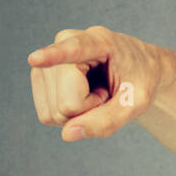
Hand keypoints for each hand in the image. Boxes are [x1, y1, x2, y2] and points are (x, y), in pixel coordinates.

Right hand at [27, 25, 164, 140]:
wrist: (139, 68)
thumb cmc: (141, 80)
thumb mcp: (137, 103)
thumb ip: (108, 120)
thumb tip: (67, 134)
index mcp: (100, 41)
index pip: (74, 50)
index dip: (53, 56)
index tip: (35, 60)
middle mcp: (67, 42)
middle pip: (66, 101)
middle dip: (88, 109)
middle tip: (107, 92)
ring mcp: (50, 60)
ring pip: (53, 111)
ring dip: (78, 113)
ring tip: (97, 91)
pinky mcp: (41, 75)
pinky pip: (46, 115)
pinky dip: (67, 115)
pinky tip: (83, 96)